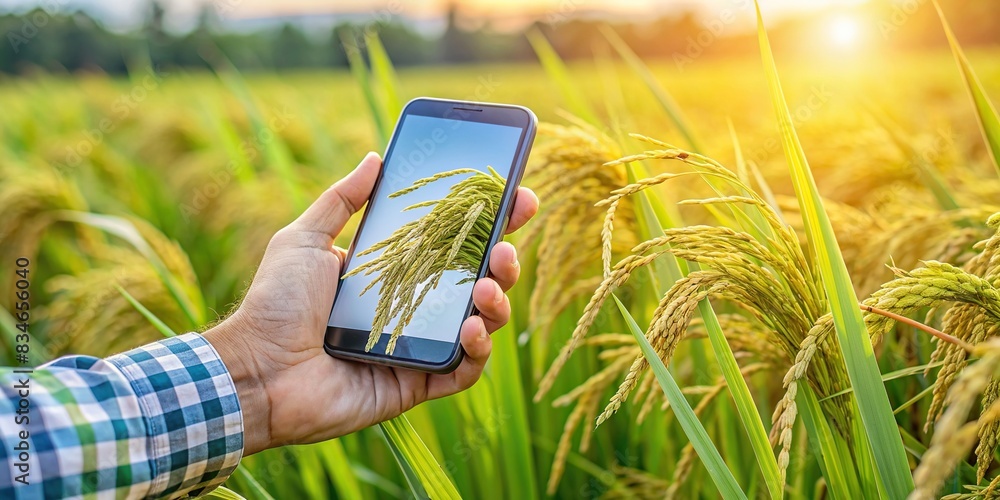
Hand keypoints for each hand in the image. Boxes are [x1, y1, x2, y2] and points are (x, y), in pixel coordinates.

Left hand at [204, 152, 538, 453]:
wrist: (255, 370)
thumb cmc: (274, 303)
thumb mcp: (305, 238)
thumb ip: (341, 200)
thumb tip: (375, 157)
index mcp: (393, 270)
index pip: (452, 242)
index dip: (489, 221)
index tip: (515, 197)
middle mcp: (412, 305)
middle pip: (477, 280)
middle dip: (503, 259)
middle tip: (505, 246)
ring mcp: (418, 344)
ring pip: (481, 323)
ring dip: (497, 301)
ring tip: (486, 286)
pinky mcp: (417, 383)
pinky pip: (464, 371)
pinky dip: (478, 351)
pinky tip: (471, 327)